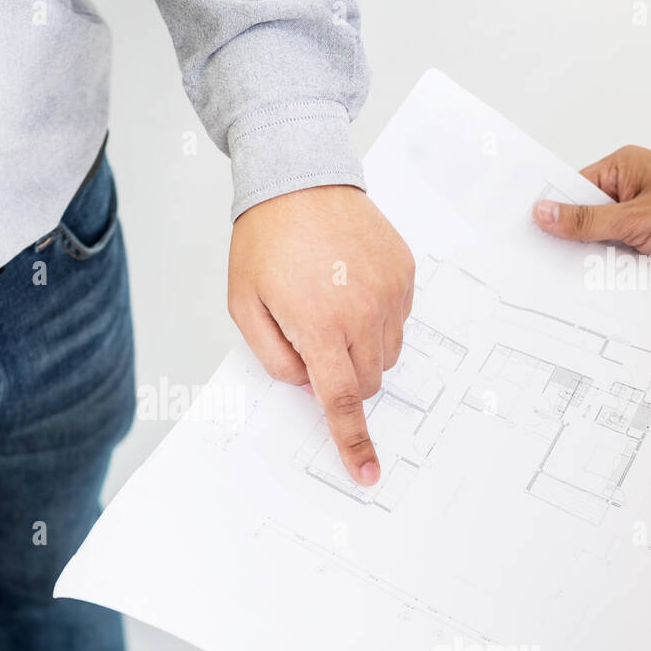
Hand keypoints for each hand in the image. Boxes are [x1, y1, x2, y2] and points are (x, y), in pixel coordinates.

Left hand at [228, 185, 414, 485]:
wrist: (299, 178)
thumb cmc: (265, 241)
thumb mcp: (245, 306)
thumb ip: (274, 359)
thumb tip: (307, 386)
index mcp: (320, 324)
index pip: (341, 400)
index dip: (353, 441)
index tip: (366, 471)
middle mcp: (364, 311)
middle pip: (366, 382)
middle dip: (342, 379)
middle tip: (313, 340)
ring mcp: (391, 290)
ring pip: (386, 356)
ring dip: (360, 350)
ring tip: (329, 306)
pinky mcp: (405, 272)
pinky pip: (399, 320)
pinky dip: (375, 319)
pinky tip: (348, 287)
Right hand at [533, 145, 650, 275]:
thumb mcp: (637, 217)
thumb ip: (587, 221)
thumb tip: (541, 213)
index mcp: (622, 172)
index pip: (571, 193)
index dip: (549, 215)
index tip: (525, 237)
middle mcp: (630, 195)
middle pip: (585, 225)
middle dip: (575, 247)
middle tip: (548, 269)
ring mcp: (644, 223)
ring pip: (606, 249)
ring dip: (603, 266)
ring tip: (582, 284)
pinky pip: (627, 266)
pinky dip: (623, 279)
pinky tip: (609, 293)